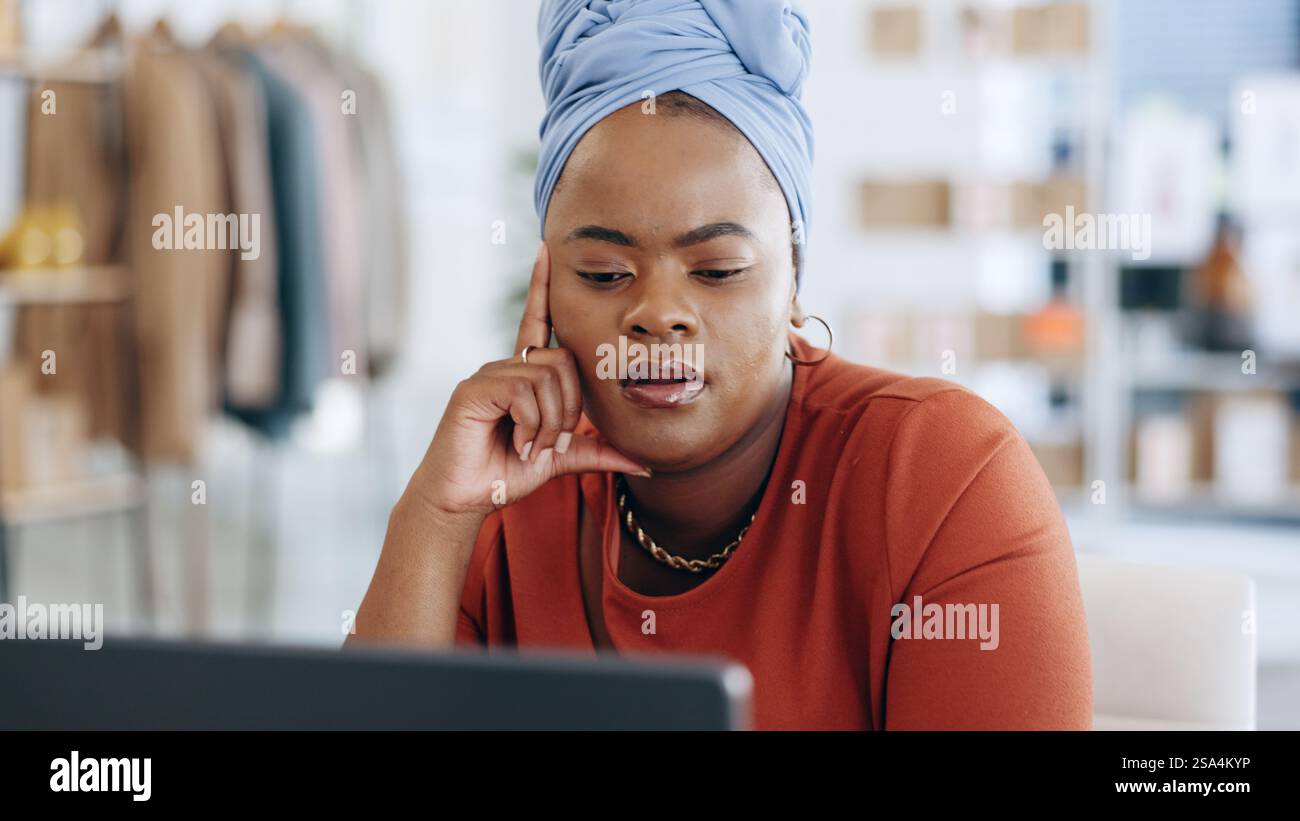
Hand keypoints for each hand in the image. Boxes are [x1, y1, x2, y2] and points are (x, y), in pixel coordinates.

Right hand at [401, 241, 648, 518]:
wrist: (466, 498)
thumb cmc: (506, 472)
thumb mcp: (561, 459)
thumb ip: (599, 451)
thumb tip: (647, 461)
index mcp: (525, 374)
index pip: (538, 321)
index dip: (542, 285)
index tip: (546, 248)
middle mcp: (506, 366)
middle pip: (563, 361)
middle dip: (569, 408)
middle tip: (550, 443)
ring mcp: (488, 374)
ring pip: (547, 378)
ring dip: (550, 422)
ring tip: (531, 447)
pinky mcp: (474, 389)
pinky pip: (524, 392)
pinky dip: (532, 424)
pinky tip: (518, 442)